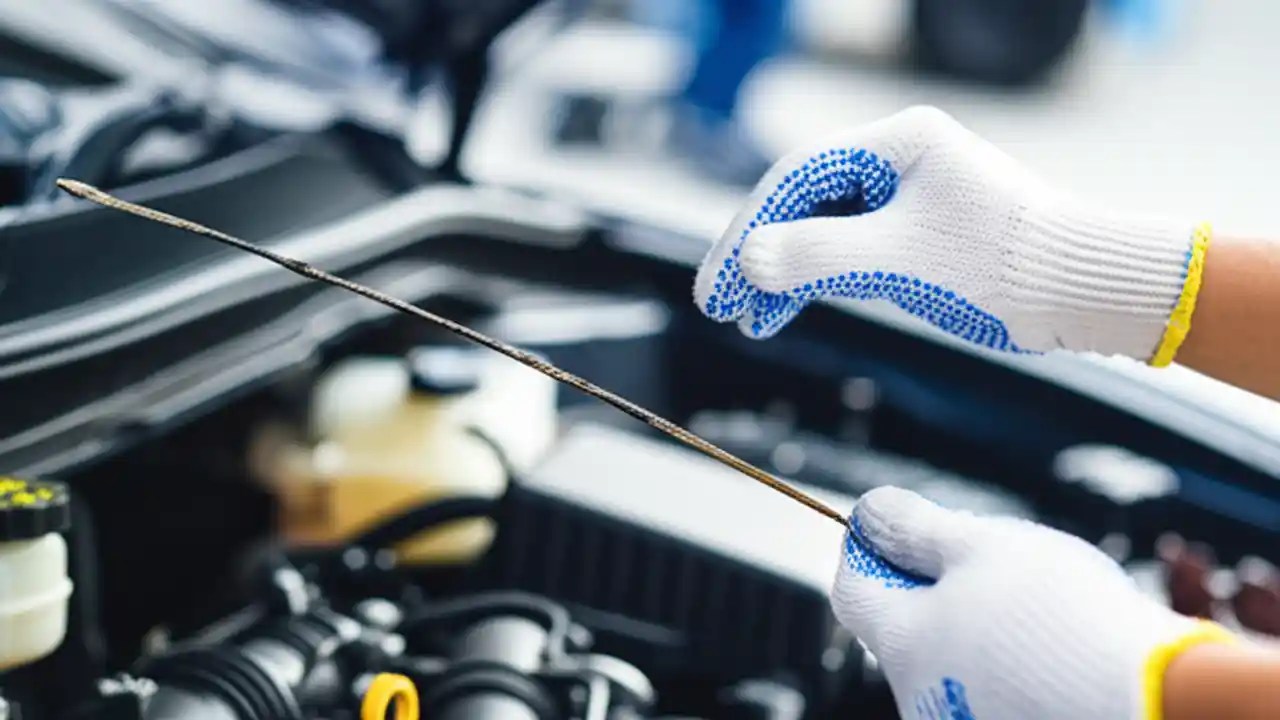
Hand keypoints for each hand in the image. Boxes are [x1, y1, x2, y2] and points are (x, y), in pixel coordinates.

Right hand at [693, 106, 1206, 363]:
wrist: (1083, 288)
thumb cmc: (1006, 264)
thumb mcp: (901, 260)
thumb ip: (818, 256)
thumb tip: (750, 261)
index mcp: (899, 142)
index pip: (796, 178)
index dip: (746, 230)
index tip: (717, 281)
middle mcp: (898, 160)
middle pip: (802, 203)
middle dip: (756, 256)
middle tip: (716, 302)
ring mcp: (907, 197)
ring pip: (821, 231)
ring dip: (781, 275)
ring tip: (745, 319)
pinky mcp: (918, 234)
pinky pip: (848, 252)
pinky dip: (815, 283)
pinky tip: (783, 312)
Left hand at [832, 486, 1235, 719]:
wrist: (1153, 701)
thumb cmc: (1062, 618)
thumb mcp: (981, 547)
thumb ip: (916, 529)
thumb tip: (868, 512)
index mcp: (901, 644)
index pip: (852, 589)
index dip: (870, 549)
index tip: (898, 526)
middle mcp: (918, 696)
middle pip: (904, 626)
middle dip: (933, 585)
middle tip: (989, 560)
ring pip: (951, 657)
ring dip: (975, 624)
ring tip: (1039, 608)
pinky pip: (990, 687)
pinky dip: (1008, 661)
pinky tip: (1055, 646)